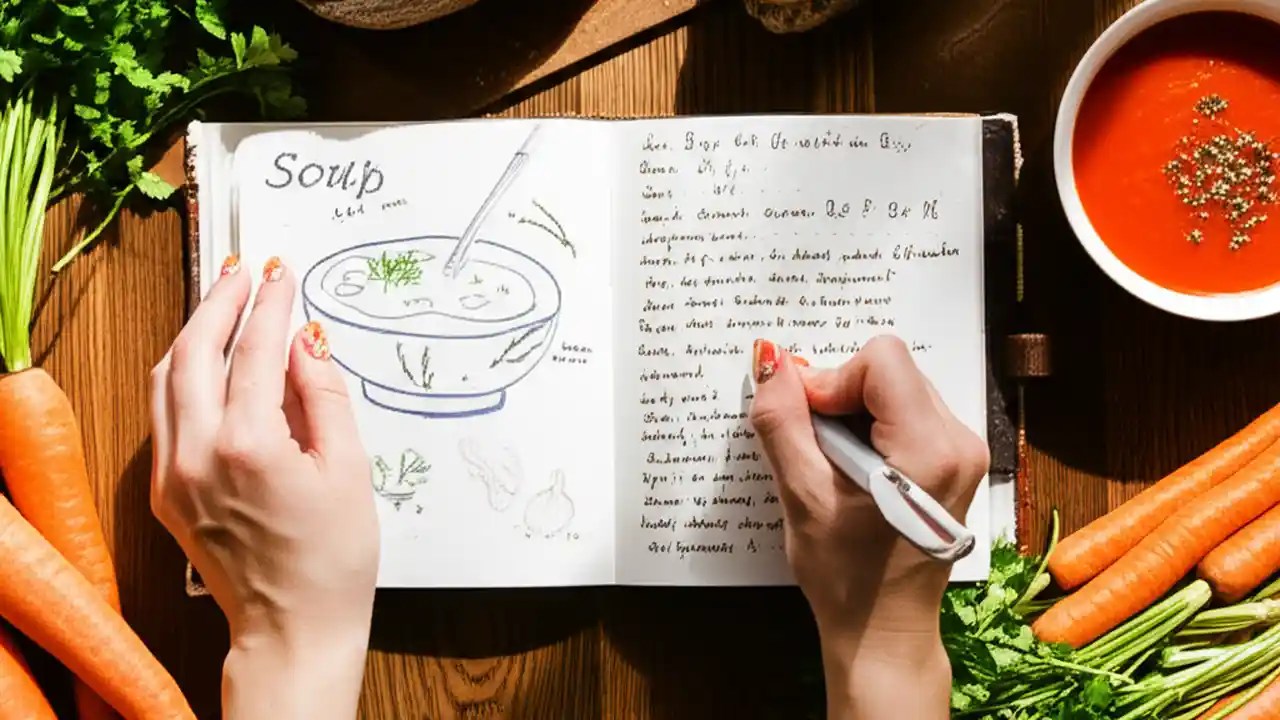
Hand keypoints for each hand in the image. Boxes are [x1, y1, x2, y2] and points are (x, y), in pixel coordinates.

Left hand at [149, 255, 378, 718]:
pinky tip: (206, 361)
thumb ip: (325, 396)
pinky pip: (162, 415)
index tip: (281, 273)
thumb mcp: (349, 469)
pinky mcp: (166, 492)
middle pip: (195, 351)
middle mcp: (198, 454)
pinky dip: (181, 375)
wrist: (293, 627)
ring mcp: (174, 474)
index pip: (255, 352)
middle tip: (245, 271)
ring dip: (193, 333)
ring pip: (166, 378)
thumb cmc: (332, 558)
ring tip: (223, 304)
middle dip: (220, 304)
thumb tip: (307, 341)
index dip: (271, 306)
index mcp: (248, 446)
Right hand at [747, 334, 987, 718]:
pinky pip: (908, 413)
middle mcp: (961, 440)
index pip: (881, 359)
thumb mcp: (802, 494)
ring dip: (855, 414)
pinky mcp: (956, 461)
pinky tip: (855, 470)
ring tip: (836, 465)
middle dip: (843, 398)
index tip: (808, 427)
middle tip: (818, 449)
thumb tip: (771, 358)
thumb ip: (782, 419)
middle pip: (891, 370)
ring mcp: (964, 451)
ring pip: (897, 388)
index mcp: (931, 448)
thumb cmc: (844, 575)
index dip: (831, 381)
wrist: (884, 631)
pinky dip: (873, 428)